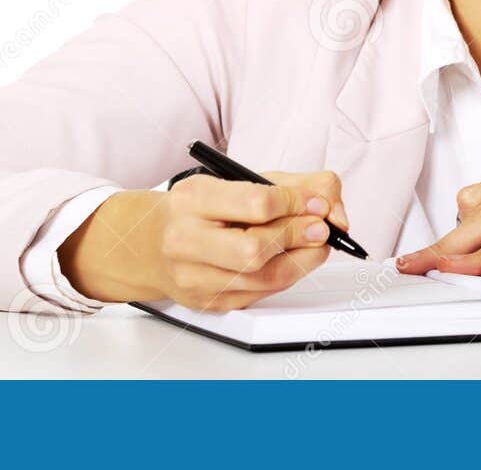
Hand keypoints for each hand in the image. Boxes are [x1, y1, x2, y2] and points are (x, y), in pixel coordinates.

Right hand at [58, 169, 349, 310]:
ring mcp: (192, 277)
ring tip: (316, 244)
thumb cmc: (200, 208)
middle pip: (254, 249)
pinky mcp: (205, 302)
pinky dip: (285, 277)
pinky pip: (257, 295)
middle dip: (297, 236)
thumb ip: (293, 184)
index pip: (255, 202)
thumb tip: (332, 204)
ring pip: (260, 278)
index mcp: (193, 199)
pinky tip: (293, 260)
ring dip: (301, 261)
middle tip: (322, 227)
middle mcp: (185, 239)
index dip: (297, 202)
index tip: (319, 202)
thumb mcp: (238, 180)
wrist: (149, 242)